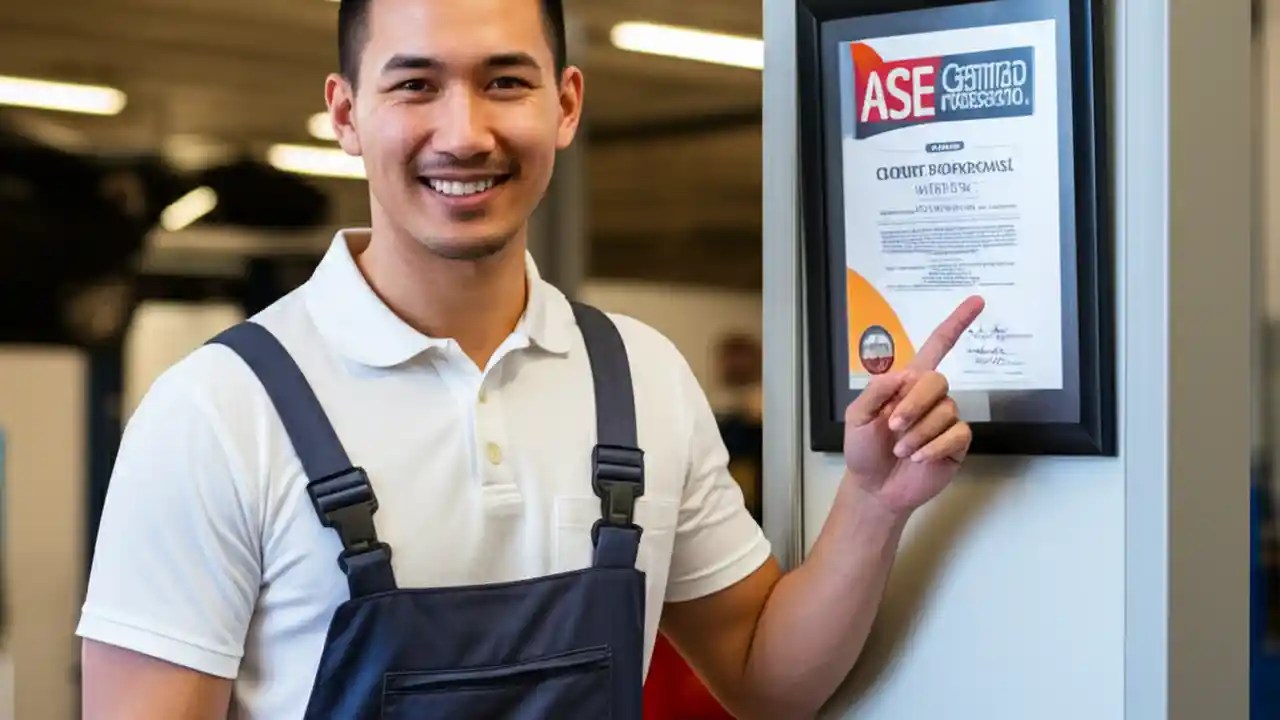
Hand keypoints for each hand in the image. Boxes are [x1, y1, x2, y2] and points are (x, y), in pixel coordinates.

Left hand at [843, 296, 984, 516]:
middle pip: (937, 380)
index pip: (936, 347)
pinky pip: (956, 434)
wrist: (874, 487)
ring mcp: (946, 420)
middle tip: (893, 427)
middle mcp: (931, 397)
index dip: (956, 324)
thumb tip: (904, 374)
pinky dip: (933, 446)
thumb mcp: (857, 416)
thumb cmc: (864, 449)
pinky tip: (919, 458)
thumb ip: (876, 391)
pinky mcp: (956, 443)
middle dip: (913, 404)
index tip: (977, 301)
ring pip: (945, 411)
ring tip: (901, 450)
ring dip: (918, 433)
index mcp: (907, 384)